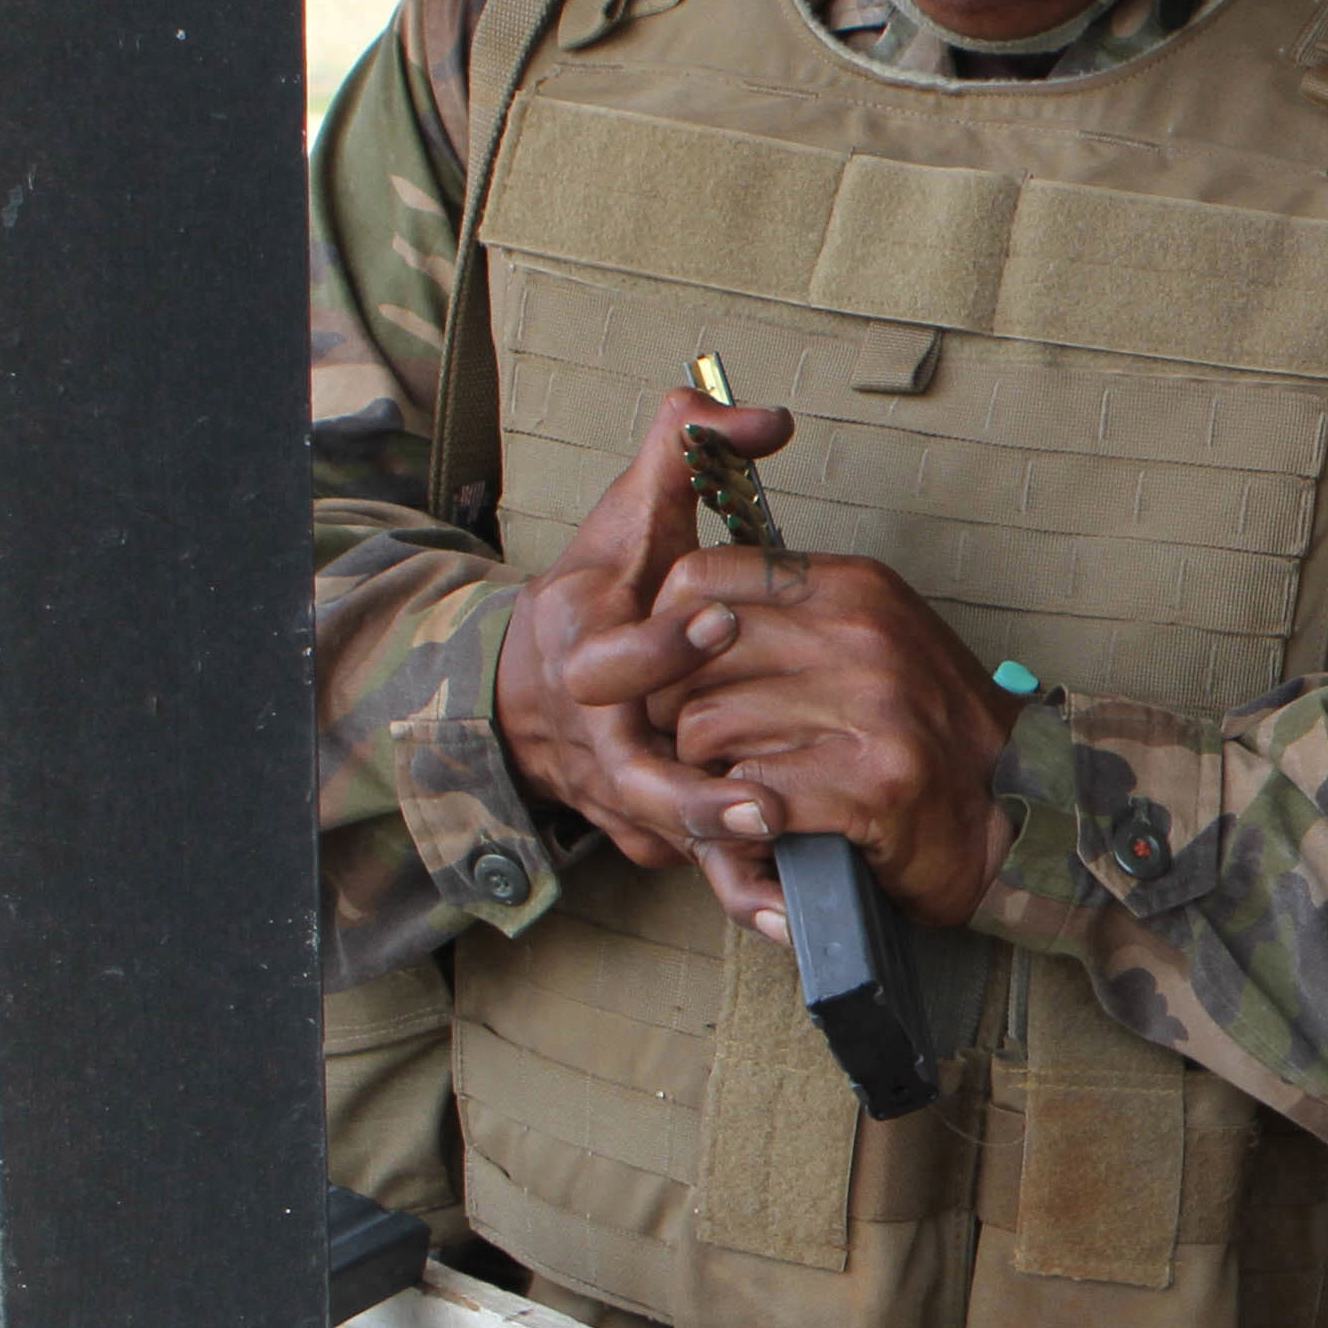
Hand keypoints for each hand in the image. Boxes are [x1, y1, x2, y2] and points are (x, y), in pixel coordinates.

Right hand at [493, 390, 770, 867]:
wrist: (538, 686)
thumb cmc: (603, 591)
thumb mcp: (630, 515)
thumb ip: (685, 448)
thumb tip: (765, 417)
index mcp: (582, 651)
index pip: (613, 656)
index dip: (663, 642)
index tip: (719, 619)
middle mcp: (593, 733)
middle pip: (633, 777)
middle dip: (691, 793)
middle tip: (761, 801)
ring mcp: (613, 790)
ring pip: (660, 837)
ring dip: (718, 857)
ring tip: (782, 860)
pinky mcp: (640, 831)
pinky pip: (686, 868)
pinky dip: (733, 892)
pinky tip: (790, 911)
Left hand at [597, 541, 1019, 927]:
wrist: (1021, 810)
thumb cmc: (929, 729)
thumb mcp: (870, 637)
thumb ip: (792, 616)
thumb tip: (681, 622)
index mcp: (853, 588)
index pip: (698, 580)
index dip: (663, 637)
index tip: (676, 680)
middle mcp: (861, 634)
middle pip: (687, 664)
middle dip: (676, 719)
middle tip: (706, 756)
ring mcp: (871, 707)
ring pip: (702, 732)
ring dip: (705, 777)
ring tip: (740, 794)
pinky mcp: (872, 783)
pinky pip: (746, 794)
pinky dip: (740, 823)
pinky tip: (770, 829)